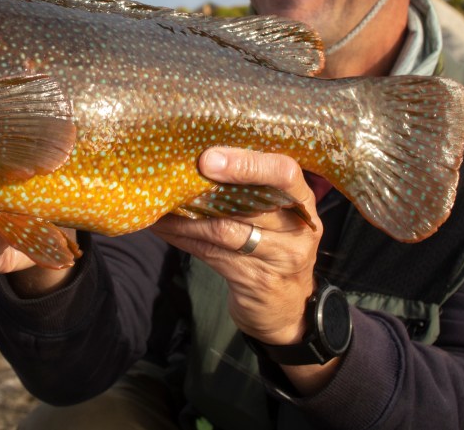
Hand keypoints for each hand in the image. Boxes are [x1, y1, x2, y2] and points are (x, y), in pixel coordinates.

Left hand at [151, 147, 321, 345]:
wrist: (285, 308)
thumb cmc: (274, 246)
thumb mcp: (276, 215)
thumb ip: (253, 189)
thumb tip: (201, 156)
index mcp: (303, 200)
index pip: (285, 172)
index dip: (247, 163)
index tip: (209, 158)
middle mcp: (297, 228)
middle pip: (252, 203)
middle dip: (207, 190)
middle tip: (171, 179)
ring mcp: (280, 258)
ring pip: (224, 230)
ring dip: (186, 218)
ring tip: (160, 204)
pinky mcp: (256, 280)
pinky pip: (212, 254)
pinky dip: (184, 238)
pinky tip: (164, 229)